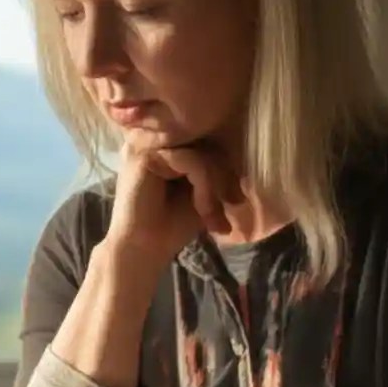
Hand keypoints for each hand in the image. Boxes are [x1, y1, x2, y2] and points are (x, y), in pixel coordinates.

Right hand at [103, 129, 240, 268]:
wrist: (142, 250)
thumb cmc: (170, 223)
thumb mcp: (202, 191)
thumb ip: (214, 168)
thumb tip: (245, 150)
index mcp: (165, 142)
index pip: (206, 138)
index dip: (225, 165)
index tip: (235, 198)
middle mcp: (154, 136)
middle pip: (206, 142)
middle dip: (224, 175)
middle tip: (232, 203)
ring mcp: (147, 143)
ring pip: (201, 151)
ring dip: (215, 184)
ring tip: (213, 214)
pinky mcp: (145, 156)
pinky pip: (190, 160)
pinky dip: (204, 186)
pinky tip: (202, 209)